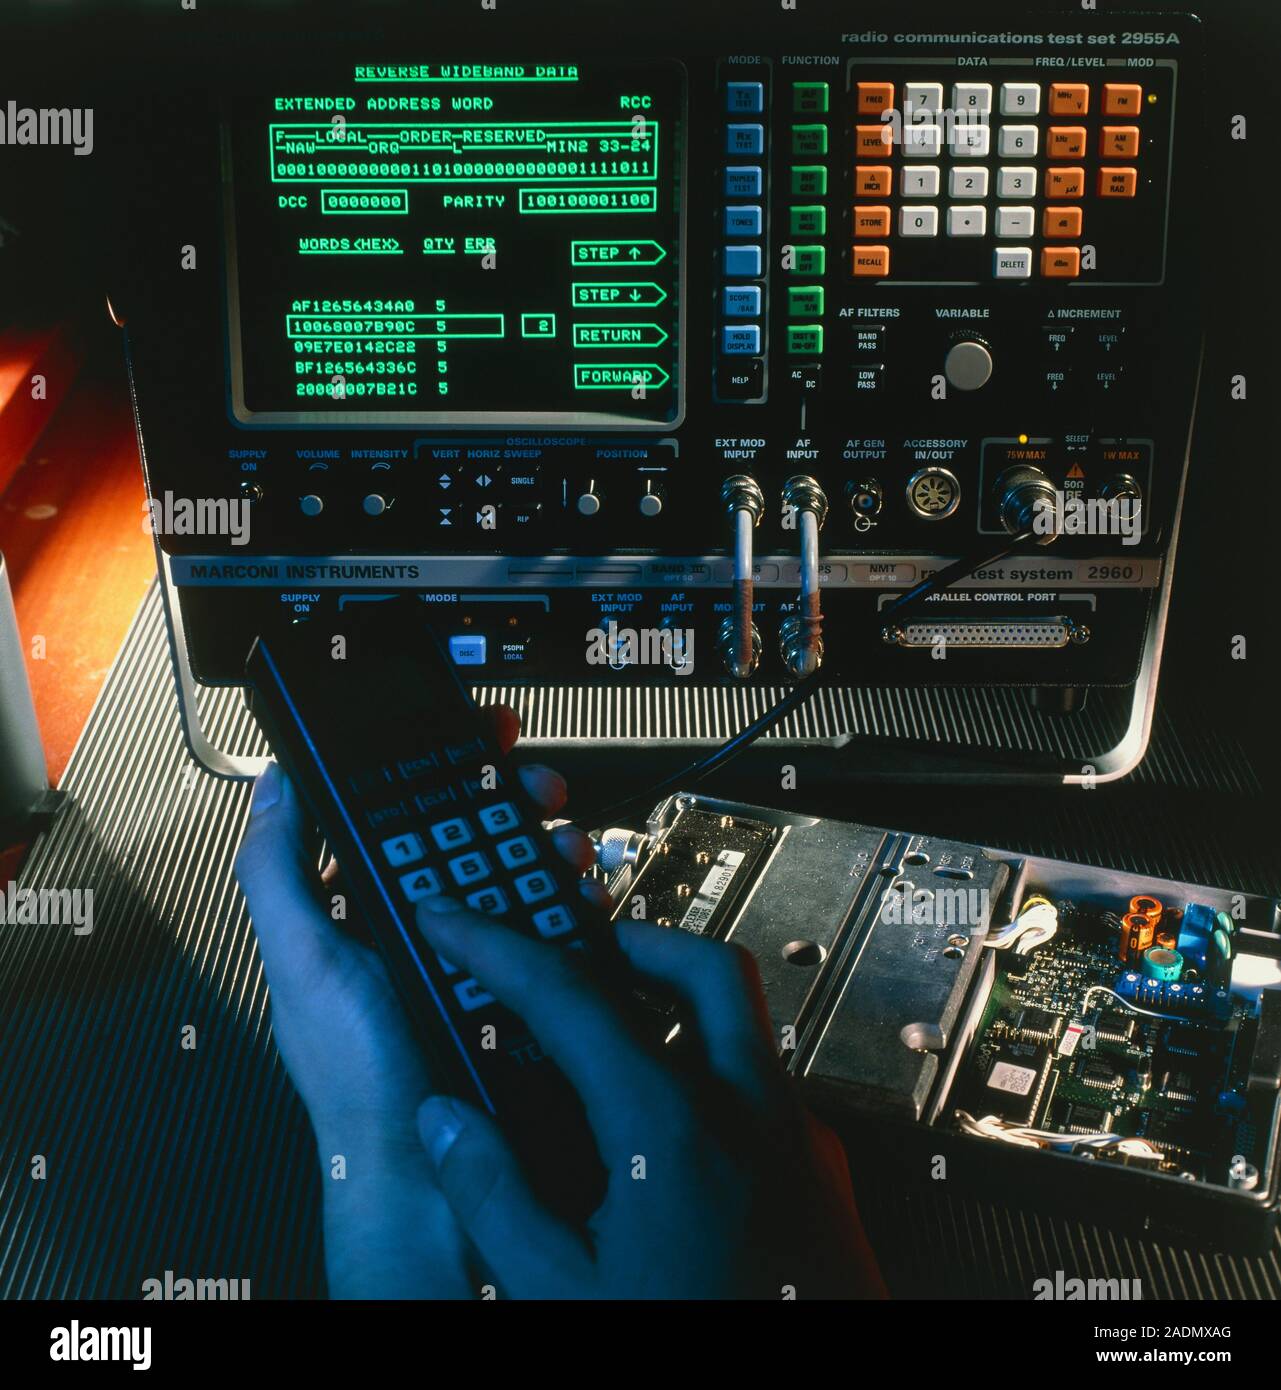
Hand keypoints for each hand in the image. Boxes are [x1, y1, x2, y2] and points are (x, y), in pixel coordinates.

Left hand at [233, 708, 597, 1297]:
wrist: (428, 1171)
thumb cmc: (357, 1077)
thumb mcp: (305, 962)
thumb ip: (278, 871)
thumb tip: (272, 786)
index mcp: (356, 911)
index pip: (394, 815)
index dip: (429, 767)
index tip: (466, 735)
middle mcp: (415, 927)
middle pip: (467, 835)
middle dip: (506, 797)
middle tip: (535, 782)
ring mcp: (470, 956)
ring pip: (516, 873)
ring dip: (545, 844)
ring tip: (562, 840)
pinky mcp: (517, 985)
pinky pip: (549, 927)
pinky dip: (569, 903)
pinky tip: (578, 895)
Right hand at [414, 903, 886, 1299]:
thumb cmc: (691, 1355)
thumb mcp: (559, 1297)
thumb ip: (495, 1199)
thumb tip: (448, 1125)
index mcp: (671, 1129)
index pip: (570, 998)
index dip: (498, 948)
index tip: (454, 919)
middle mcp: (747, 1113)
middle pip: (696, 966)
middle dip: (622, 941)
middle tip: (564, 951)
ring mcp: (794, 1139)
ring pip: (741, 1021)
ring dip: (672, 1000)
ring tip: (607, 1029)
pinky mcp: (819, 1175)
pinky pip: (759, 1083)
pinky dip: (704, 1067)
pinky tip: (665, 1126)